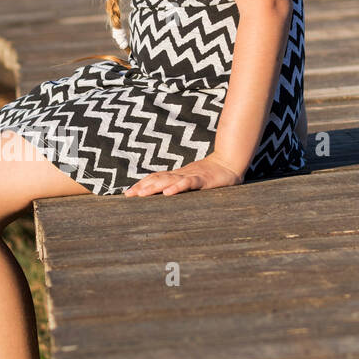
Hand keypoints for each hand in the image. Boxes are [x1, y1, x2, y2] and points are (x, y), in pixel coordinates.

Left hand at [123, 154, 243, 196]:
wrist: (229, 163)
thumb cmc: (211, 175)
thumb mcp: (192, 181)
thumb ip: (180, 185)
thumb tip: (164, 194)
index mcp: (177, 176)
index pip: (155, 178)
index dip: (141, 184)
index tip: (128, 193)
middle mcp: (181, 175)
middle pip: (157, 179)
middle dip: (142, 187)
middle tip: (128, 195)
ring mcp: (191, 176)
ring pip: (169, 181)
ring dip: (154, 187)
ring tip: (141, 194)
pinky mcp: (202, 180)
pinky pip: (188, 184)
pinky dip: (177, 187)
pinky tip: (167, 193)